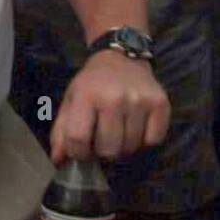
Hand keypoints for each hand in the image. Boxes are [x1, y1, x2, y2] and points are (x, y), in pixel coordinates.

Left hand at [51, 50, 170, 163]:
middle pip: (108, 150)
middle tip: (102, 141)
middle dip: (102, 152)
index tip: (82, 150)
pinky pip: (153, 141)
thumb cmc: (92, 84)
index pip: (78, 139)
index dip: (78, 153)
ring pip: (130, 149)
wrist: (121, 58)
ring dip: (123, 148)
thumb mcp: (71, 100)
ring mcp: (139, 101)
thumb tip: (58, 161)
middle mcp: (114, 97)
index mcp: (86, 95)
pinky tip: (136, 128)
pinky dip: (144, 142)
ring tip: (118, 134)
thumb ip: (61, 131)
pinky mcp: (160, 103)